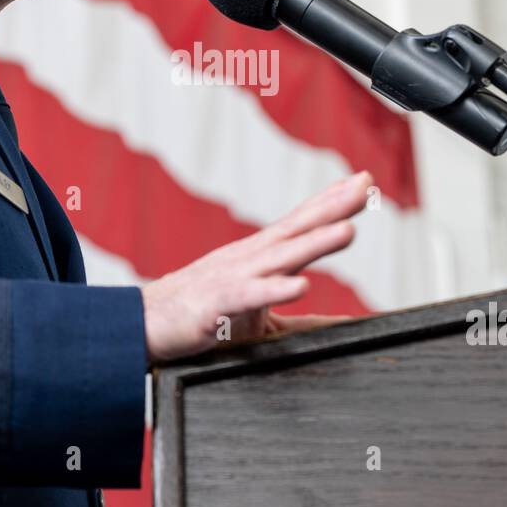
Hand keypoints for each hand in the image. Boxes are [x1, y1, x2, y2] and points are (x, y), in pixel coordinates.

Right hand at [141, 171, 371, 362]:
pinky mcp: (216, 305)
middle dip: (332, 207)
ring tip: (348, 230)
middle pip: (297, 229)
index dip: (330, 202)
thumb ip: (305, 322)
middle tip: (366, 186)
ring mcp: (232, 277)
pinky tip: (301, 286)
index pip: (299, 223)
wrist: (141, 325)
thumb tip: (348, 324)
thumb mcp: (260, 320)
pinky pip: (250, 295)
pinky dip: (275, 289)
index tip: (363, 182)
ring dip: (315, 242)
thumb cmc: (199, 316)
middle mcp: (247, 258)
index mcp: (258, 257)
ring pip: (280, 257)